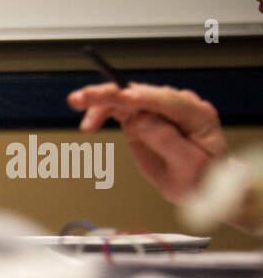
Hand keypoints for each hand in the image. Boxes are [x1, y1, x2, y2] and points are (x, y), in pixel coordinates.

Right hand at [67, 83, 228, 204]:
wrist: (197, 184)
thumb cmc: (200, 176)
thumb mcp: (190, 165)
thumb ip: (169, 141)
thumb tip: (143, 120)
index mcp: (196, 113)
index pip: (167, 100)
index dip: (144, 98)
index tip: (123, 98)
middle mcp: (176, 106)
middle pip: (140, 93)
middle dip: (112, 94)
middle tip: (86, 96)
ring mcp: (157, 110)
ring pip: (124, 98)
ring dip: (100, 101)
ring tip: (77, 104)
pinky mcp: (141, 118)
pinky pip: (118, 109)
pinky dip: (101, 113)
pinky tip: (89, 123)